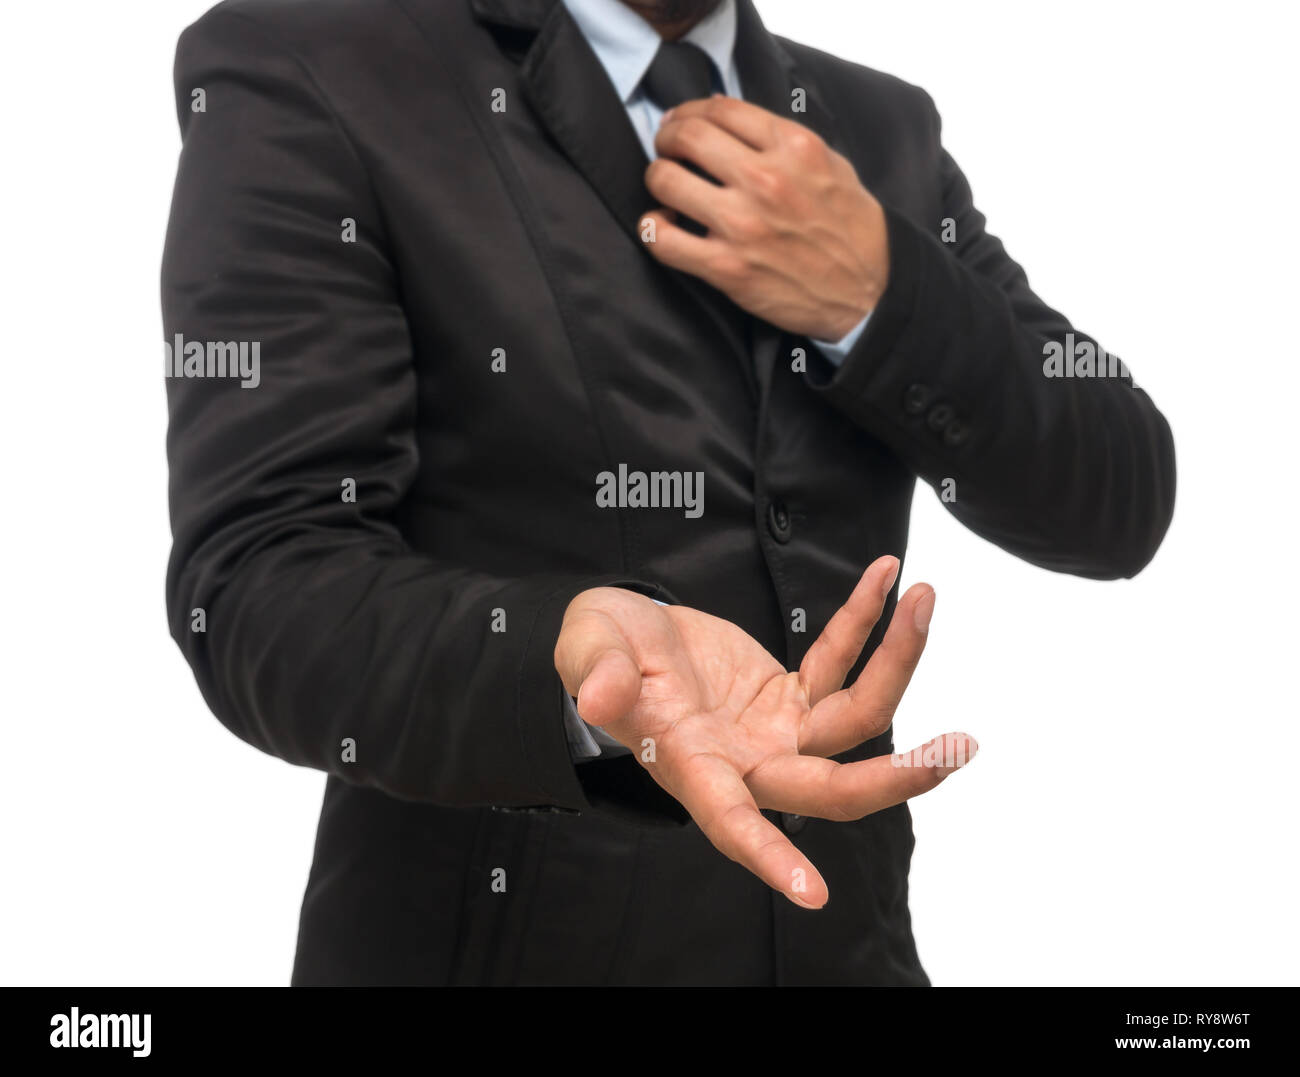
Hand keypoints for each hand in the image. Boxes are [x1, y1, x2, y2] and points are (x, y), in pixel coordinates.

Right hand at [553, 556, 975, 908]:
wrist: (621, 635)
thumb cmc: (598, 650)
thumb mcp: (586, 651)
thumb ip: (597, 673)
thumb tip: (595, 697)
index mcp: (692, 764)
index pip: (730, 820)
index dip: (767, 856)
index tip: (813, 894)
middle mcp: (746, 760)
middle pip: (831, 787)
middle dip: (896, 776)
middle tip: (957, 751)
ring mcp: (776, 730)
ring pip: (854, 717)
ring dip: (896, 661)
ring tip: (923, 597)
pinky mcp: (792, 694)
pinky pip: (839, 662)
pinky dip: (863, 621)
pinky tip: (886, 576)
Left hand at [639, 95, 889, 343]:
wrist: (870, 292)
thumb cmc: (851, 228)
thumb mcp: (830, 164)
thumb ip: (778, 136)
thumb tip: (721, 111)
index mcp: (794, 147)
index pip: (719, 109)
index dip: (689, 111)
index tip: (681, 122)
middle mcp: (765, 180)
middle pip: (686, 136)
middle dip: (666, 138)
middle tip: (667, 150)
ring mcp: (742, 225)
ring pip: (665, 181)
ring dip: (657, 180)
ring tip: (666, 188)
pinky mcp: (726, 267)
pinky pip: (662, 239)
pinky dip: (652, 229)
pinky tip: (664, 226)